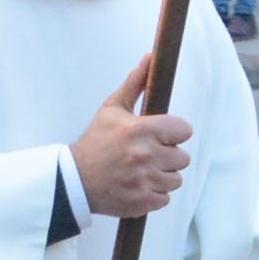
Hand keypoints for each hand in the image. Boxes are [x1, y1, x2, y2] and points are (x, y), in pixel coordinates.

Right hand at [73, 54, 191, 220]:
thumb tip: (150, 57)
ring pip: (176, 179)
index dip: (172, 134)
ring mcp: (145, 180)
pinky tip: (137, 186)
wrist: (74, 180)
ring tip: (140, 172)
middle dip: (166, 156)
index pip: (184, 130)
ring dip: (161, 176)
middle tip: (145, 156)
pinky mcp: (143, 202)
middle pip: (182, 157)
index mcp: (142, 130)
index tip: (158, 137)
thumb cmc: (96, 141)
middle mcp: (146, 155)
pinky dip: (154, 195)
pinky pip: (166, 198)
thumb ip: (135, 83)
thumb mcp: (112, 109)